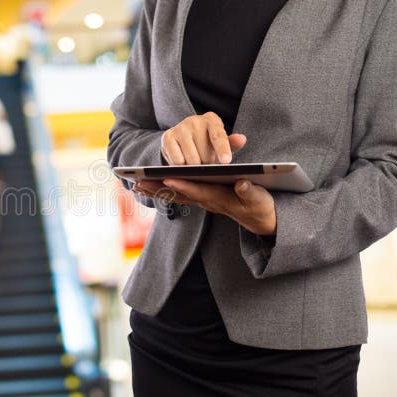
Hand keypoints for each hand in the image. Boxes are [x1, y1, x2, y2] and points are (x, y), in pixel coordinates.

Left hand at [133, 178, 276, 235]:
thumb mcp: (259, 200)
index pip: (199, 191)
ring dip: (156, 190)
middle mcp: (207, 201)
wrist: (259, 219)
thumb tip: (241, 184)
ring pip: (175, 195)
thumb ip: (250, 192)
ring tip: (135, 184)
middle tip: (138, 182)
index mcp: (220, 198)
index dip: (184, 185)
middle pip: (180, 194)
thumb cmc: (260, 206)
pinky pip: (178, 195)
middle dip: (159, 188)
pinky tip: (150, 185)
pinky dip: (163, 190)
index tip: (168, 178)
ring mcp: (203, 201)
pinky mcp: (201, 199)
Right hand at [162, 112, 246, 164]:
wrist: (183, 140)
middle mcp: (194, 120)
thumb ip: (232, 143)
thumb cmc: (206, 143)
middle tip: (206, 164)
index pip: (218, 135)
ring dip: (194, 168)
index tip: (226, 162)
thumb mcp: (221, 144)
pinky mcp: (167, 137)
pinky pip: (177, 161)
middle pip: (204, 153)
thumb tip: (242, 139)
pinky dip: (181, 167)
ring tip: (196, 164)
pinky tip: (183, 163)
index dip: (223, 149)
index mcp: (212, 120)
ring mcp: (179, 128)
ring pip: (190, 160)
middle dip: (207, 164)